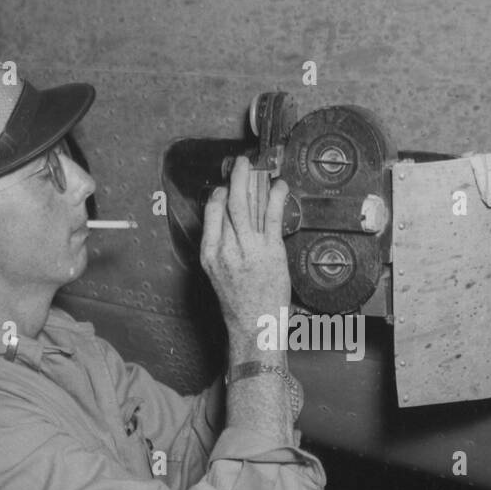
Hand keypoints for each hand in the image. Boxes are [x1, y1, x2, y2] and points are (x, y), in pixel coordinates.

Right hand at [199, 155, 290, 357]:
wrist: (254, 326)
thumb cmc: (239, 302)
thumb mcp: (218, 274)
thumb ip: (221, 246)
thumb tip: (230, 221)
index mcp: (210, 253)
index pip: (212, 212)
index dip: (220, 193)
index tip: (228, 184)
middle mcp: (226, 249)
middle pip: (229, 204)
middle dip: (236, 178)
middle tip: (242, 163)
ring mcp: (249, 250)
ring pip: (247, 206)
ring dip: (253, 182)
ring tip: (257, 168)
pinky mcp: (271, 252)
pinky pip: (271, 218)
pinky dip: (276, 198)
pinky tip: (279, 186)